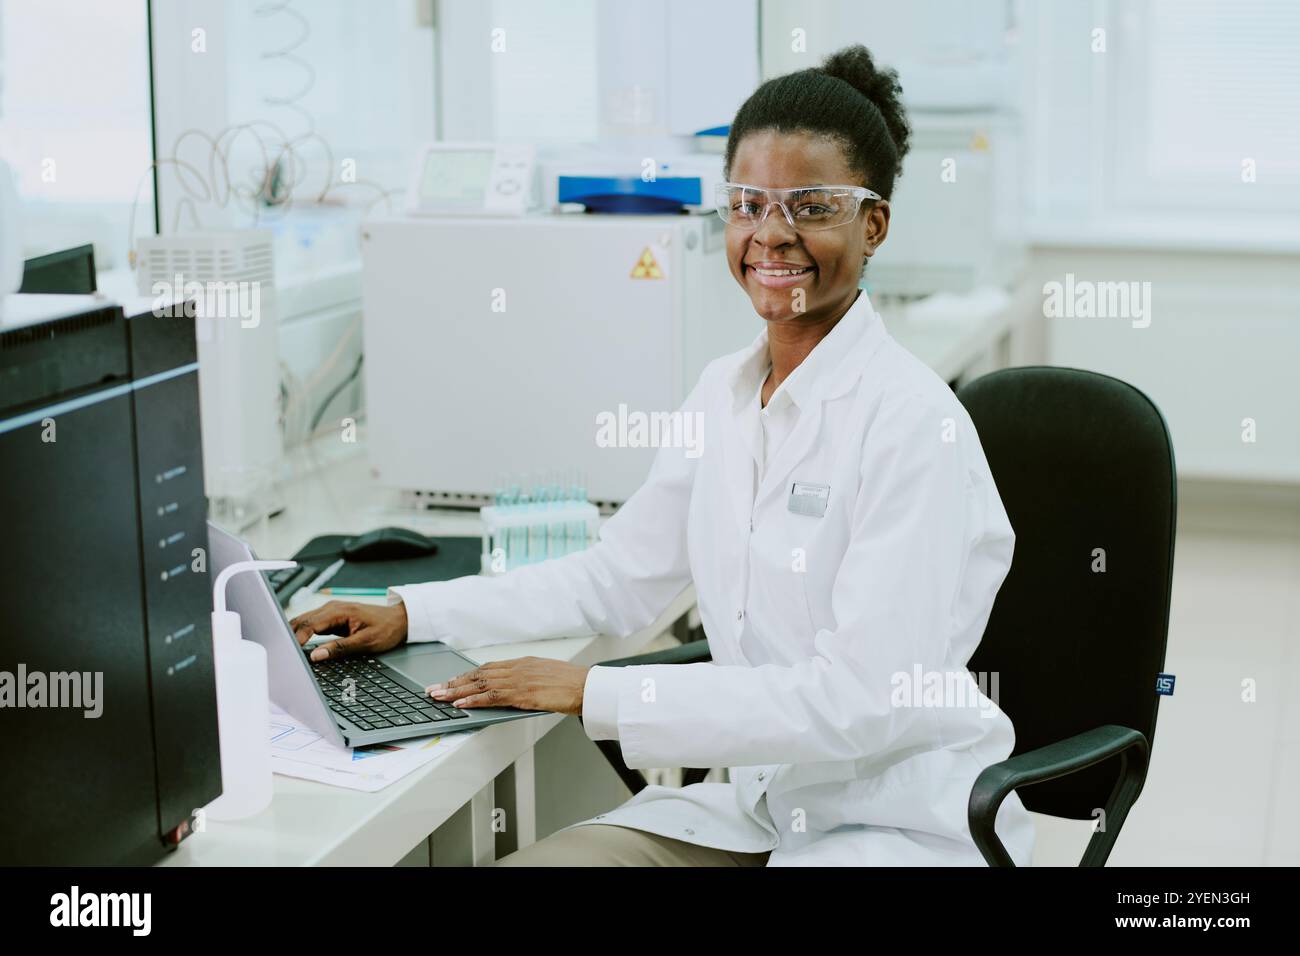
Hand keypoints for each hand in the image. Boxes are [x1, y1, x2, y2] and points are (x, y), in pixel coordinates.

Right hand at [289, 600, 408, 661]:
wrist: (399, 619)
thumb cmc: (386, 629)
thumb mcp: (365, 642)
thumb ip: (340, 648)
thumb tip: (316, 656)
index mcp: (339, 611)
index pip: (309, 625)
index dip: (295, 639)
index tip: (287, 653)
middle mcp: (331, 608)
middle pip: (301, 621)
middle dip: (288, 636)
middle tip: (279, 654)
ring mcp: (330, 612)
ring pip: (303, 622)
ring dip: (293, 634)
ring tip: (283, 651)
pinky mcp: (331, 618)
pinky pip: (311, 625)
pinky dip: (301, 634)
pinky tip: (295, 645)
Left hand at [427, 657, 591, 715]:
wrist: (589, 687)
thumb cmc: (572, 684)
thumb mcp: (546, 678)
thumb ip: (528, 681)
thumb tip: (513, 693)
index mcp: (523, 664)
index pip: (487, 668)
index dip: (465, 675)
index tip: (450, 681)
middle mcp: (518, 669)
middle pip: (478, 675)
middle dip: (453, 683)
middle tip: (433, 690)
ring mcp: (520, 680)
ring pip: (480, 685)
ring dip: (456, 692)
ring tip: (439, 698)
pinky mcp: (523, 694)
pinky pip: (493, 697)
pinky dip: (474, 700)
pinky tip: (461, 704)